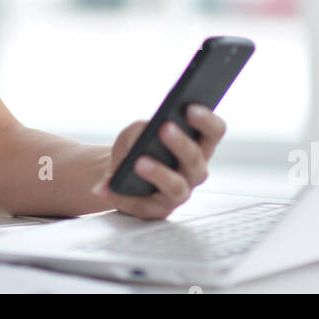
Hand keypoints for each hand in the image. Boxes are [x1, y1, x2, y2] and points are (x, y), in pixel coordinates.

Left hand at [89, 105, 226, 219]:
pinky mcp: (158, 211)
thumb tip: (145, 135)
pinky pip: (142, 205)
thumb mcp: (136, 132)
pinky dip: (120, 196)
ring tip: (139, 162)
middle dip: (181, 143)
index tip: (190, 107)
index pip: (214, 132)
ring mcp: (179, 193)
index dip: (206, 120)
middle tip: (165, 127)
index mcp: (198, 146)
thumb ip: (142, 130)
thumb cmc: (135, 147)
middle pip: (195, 158)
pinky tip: (103, 187)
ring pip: (176, 186)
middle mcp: (195, 171)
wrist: (119, 175)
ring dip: (158, 173)